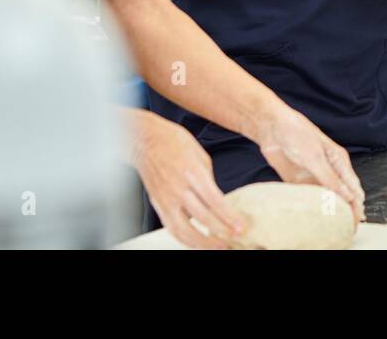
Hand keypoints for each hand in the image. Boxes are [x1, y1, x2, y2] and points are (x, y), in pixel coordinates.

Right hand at [129, 109, 245, 248]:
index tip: (241, 227)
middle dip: (221, 231)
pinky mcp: (157, 204)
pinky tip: (196, 243)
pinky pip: (171, 227)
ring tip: (218, 247)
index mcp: (193, 172)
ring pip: (184, 229)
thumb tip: (218, 198)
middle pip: (202, 217)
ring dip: (202, 242)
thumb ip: (209, 179)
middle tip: (236, 239)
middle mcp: (179, 188)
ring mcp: (166, 198)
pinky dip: (184, 239)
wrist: (145, 139)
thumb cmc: (174, 142)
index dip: (228, 217)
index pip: (214, 201)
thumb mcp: (200, 155)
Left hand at [255, 100, 365, 220]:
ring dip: (329, 208)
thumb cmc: (297, 133)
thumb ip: (330, 178)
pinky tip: (314, 214)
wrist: (272, 128)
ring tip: (331, 223)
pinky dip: (313, 205)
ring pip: (327, 197)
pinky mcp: (300, 180)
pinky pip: (309, 196)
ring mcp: (314, 175)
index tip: (356, 218)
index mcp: (338, 160)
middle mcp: (329, 169)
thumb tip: (347, 195)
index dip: (356, 203)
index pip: (352, 186)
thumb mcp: (315, 157)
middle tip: (346, 225)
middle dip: (346, 208)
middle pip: (342, 193)